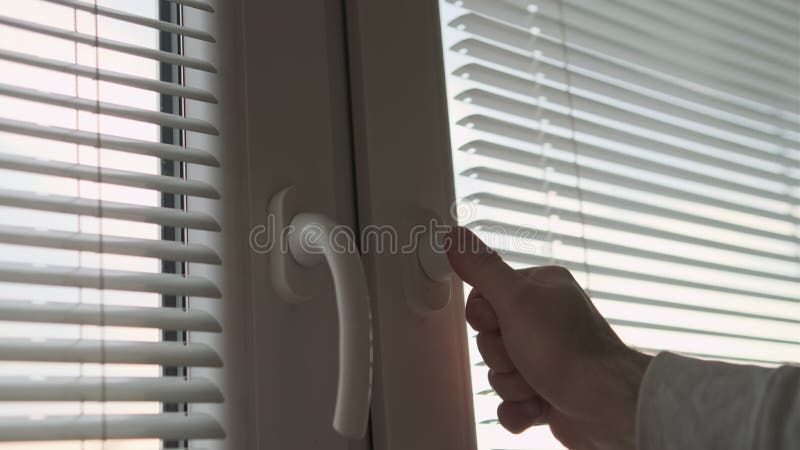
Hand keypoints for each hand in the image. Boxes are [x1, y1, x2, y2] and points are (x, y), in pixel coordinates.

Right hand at [446, 227, 651, 449]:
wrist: (607, 407)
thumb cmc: (570, 351)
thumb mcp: (516, 299)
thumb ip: (482, 268)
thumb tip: (455, 236)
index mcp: (541, 289)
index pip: (485, 296)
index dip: (485, 317)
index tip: (501, 322)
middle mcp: (545, 321)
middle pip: (490, 338)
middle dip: (501, 356)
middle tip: (524, 355)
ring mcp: (547, 359)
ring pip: (498, 372)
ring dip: (512, 384)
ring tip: (538, 383)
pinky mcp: (547, 392)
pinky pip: (510, 402)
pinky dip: (519, 409)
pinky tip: (537, 405)